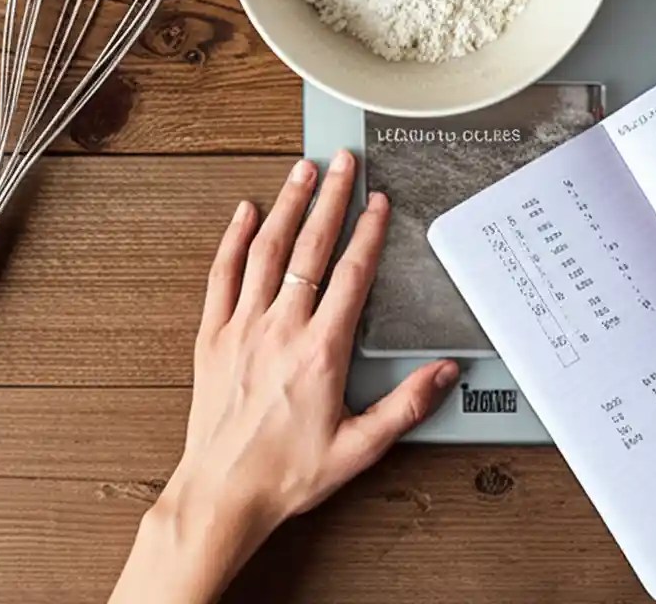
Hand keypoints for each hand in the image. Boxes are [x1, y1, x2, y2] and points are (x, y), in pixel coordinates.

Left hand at [111, 153, 458, 603]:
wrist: (223, 494)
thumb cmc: (288, 473)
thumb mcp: (360, 447)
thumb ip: (405, 405)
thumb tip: (444, 372)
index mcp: (320, 351)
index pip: (351, 276)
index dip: (369, 233)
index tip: (379, 203)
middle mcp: (280, 330)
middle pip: (310, 249)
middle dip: (330, 199)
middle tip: (342, 162)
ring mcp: (241, 329)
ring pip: (266, 252)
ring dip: (286, 206)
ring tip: (301, 171)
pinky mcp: (211, 338)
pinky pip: (221, 276)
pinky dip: (234, 240)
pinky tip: (244, 213)